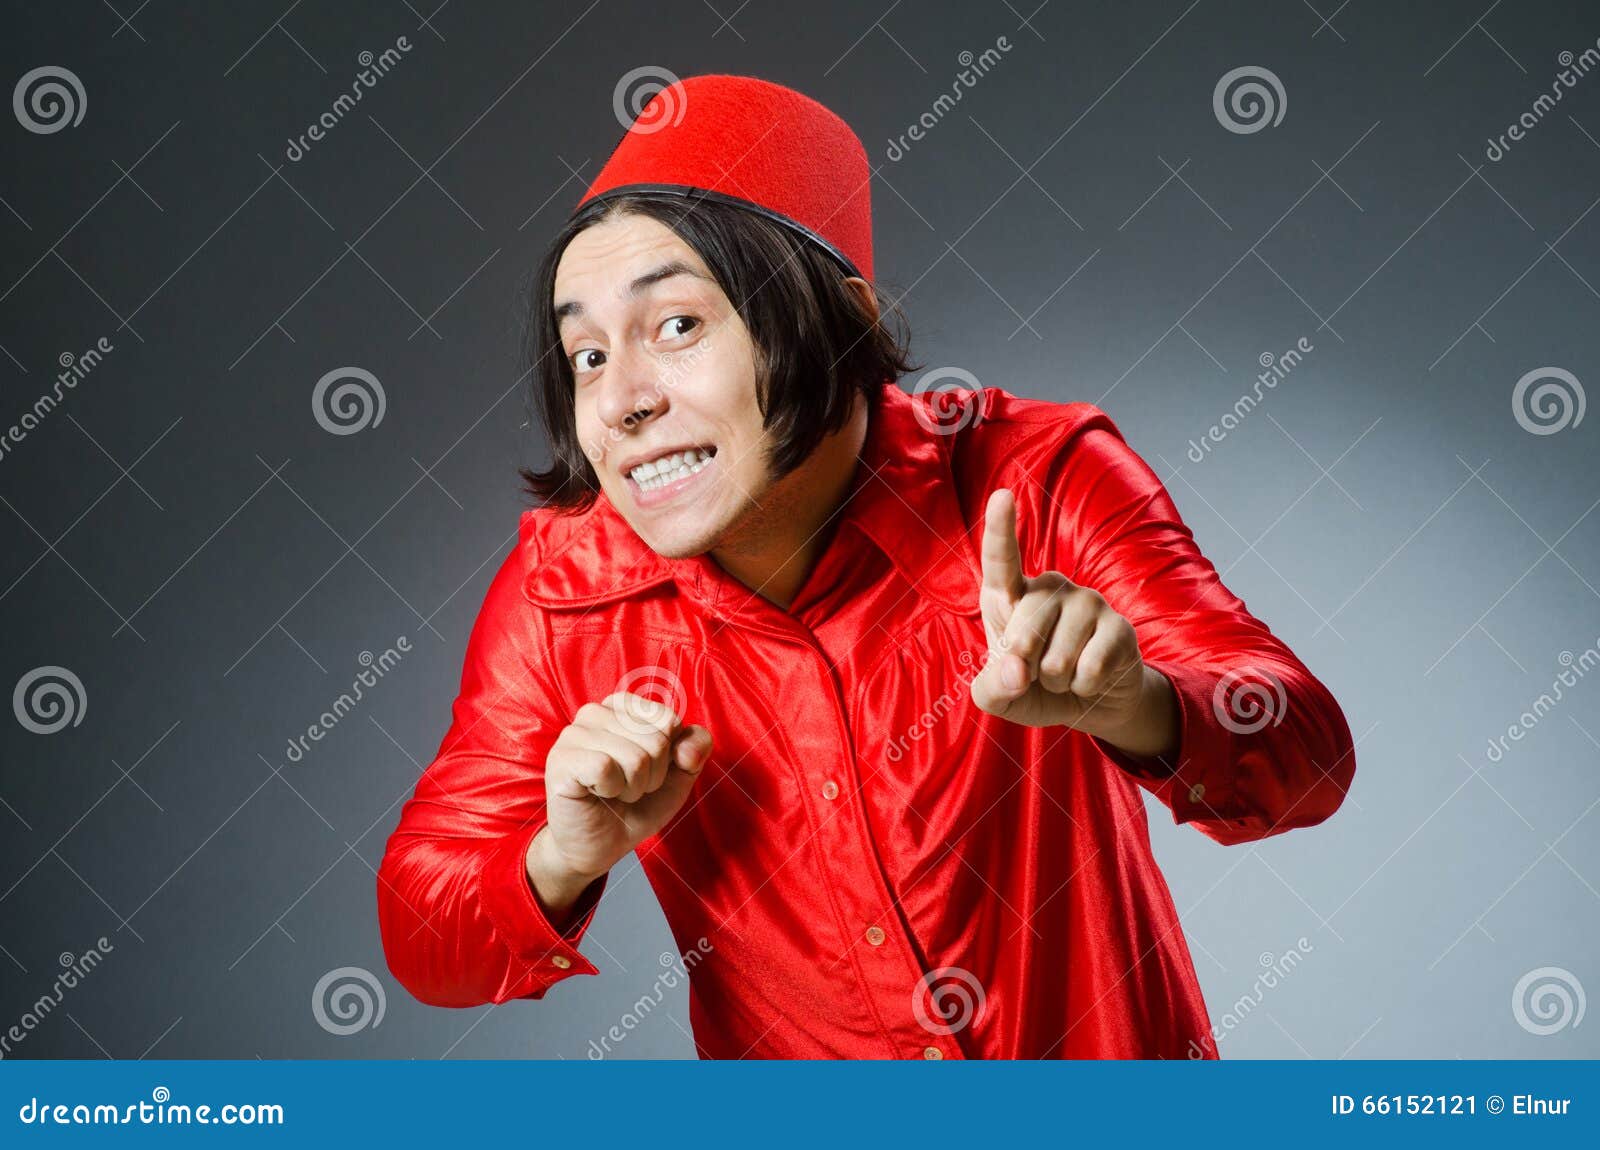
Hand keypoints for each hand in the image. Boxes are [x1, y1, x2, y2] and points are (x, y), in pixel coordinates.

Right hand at [527, 693, 712, 917]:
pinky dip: (612, 790)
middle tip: (628, 787)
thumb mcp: (678, 777)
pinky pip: (607, 769)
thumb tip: (687, 748)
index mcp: (623, 707)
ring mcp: (574, 733)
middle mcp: (596, 712)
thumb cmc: (636, 806)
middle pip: (656, 740)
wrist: (600, 846)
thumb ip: (695, 750)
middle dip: (652, 776)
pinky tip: (597, 793)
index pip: (669, 720)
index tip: (647, 771)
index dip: (668, 757)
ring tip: (613, 792)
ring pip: (635, 757)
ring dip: (632, 787)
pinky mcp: (562, 759)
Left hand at [969, 488, 1170, 752]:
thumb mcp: (999, 695)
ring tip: (1065, 674)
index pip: (1002, 559)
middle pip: (1023, 636)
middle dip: (1026, 671)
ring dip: (1058, 683)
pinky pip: (1090, 670)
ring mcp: (1087, 601)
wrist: (1089, 704)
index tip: (1002, 496)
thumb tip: (1017, 672)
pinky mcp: (1118, 625)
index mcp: (1011, 594)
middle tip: (1039, 671)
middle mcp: (1049, 587)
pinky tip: (1090, 678)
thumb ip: (991, 687)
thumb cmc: (1034, 688)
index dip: (1000, 528)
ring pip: (1057, 661)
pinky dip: (1084, 688)